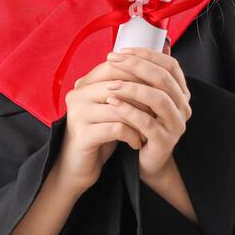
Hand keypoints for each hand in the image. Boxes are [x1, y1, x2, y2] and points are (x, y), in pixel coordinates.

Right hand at [55, 53, 148, 194]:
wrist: (77, 166)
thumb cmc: (98, 134)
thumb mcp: (110, 108)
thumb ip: (123, 90)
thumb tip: (155, 70)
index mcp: (83, 85)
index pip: (113, 67)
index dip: (138, 75)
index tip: (156, 89)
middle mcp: (77, 96)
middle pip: (117, 85)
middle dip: (142, 97)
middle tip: (157, 110)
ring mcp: (77, 115)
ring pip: (119, 107)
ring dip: (140, 119)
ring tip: (149, 128)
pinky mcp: (82, 136)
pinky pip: (116, 128)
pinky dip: (132, 135)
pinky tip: (137, 143)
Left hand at [89, 42, 191, 180]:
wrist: (145, 159)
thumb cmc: (142, 124)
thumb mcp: (143, 98)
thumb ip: (141, 76)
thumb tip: (128, 47)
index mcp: (180, 92)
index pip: (170, 64)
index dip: (147, 54)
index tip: (122, 50)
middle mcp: (183, 106)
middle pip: (163, 78)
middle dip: (135, 66)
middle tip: (112, 60)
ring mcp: (176, 125)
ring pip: (158, 99)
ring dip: (131, 87)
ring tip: (110, 84)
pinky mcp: (165, 141)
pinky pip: (147, 123)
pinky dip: (129, 111)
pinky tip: (112, 103)